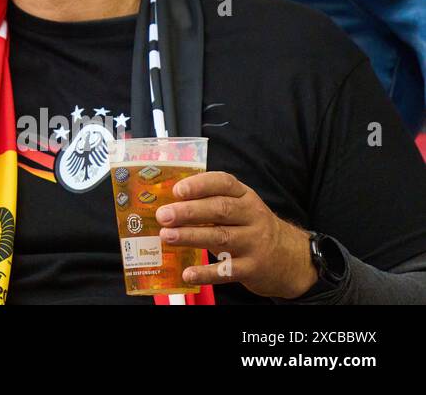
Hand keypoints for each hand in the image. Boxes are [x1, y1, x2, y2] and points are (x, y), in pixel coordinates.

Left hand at [157, 171, 317, 298]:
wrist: (292, 259)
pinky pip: (227, 270)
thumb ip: (211, 201)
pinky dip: (206, 272)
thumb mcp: (241, 208)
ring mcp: (254, 243)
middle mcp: (252, 217)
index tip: (177, 191)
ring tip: (166, 236)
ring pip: (220, 237)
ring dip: (191, 236)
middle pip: (220, 210)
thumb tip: (168, 203)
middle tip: (163, 215)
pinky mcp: (253, 269)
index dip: (200, 185)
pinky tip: (187, 273)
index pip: (224, 183)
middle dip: (189, 212)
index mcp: (245, 196)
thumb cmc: (252, 228)